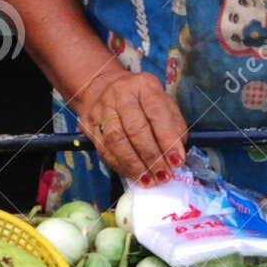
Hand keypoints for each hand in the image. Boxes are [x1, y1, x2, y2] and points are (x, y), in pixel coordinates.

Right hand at [72, 68, 187, 184]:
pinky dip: (121, 166)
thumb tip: (176, 154)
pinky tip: (133, 176)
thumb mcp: (164, 103)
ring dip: (134, 165)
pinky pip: (104, 150)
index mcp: (144, 86)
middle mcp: (121, 95)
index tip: (177, 162)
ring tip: (149, 181)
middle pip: (135, 130)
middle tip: (163, 176)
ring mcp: (102, 110)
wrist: (104, 88)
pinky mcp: (89, 126)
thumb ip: (174, 126)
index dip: (168, 140)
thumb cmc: (141, 101)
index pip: (157, 114)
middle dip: (152, 157)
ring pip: (117, 142)